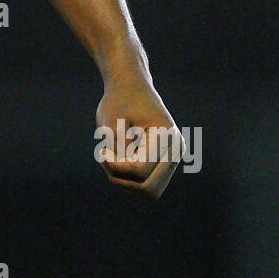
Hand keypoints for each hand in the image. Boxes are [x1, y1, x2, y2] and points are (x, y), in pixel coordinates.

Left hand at [94, 73, 183, 199]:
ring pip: (146, 191)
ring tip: (111, 154)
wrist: (131, 86)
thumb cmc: (119, 101)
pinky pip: (145, 185)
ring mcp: (174, 159)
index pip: (139, 171)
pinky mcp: (166, 164)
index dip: (115, 167)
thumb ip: (118, 155)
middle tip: (106, 156)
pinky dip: (127, 177)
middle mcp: (176, 150)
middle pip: (148, 189)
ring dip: (123, 179)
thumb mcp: (110, 125)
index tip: (102, 151)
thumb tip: (131, 182)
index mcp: (167, 136)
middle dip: (121, 178)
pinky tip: (118, 156)